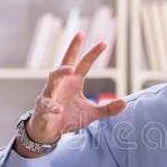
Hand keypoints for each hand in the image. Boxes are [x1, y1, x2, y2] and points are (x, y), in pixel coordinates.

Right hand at [15, 32, 125, 157]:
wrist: (49, 132)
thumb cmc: (68, 118)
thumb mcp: (91, 114)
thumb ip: (107, 109)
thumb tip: (125, 103)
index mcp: (74, 82)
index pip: (84, 64)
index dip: (93, 53)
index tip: (104, 42)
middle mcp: (61, 84)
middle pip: (66, 62)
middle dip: (72, 48)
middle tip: (80, 34)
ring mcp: (50, 94)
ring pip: (53, 78)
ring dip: (61, 72)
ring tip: (71, 69)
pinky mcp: (42, 107)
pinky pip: (46, 104)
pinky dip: (52, 106)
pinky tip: (59, 109)